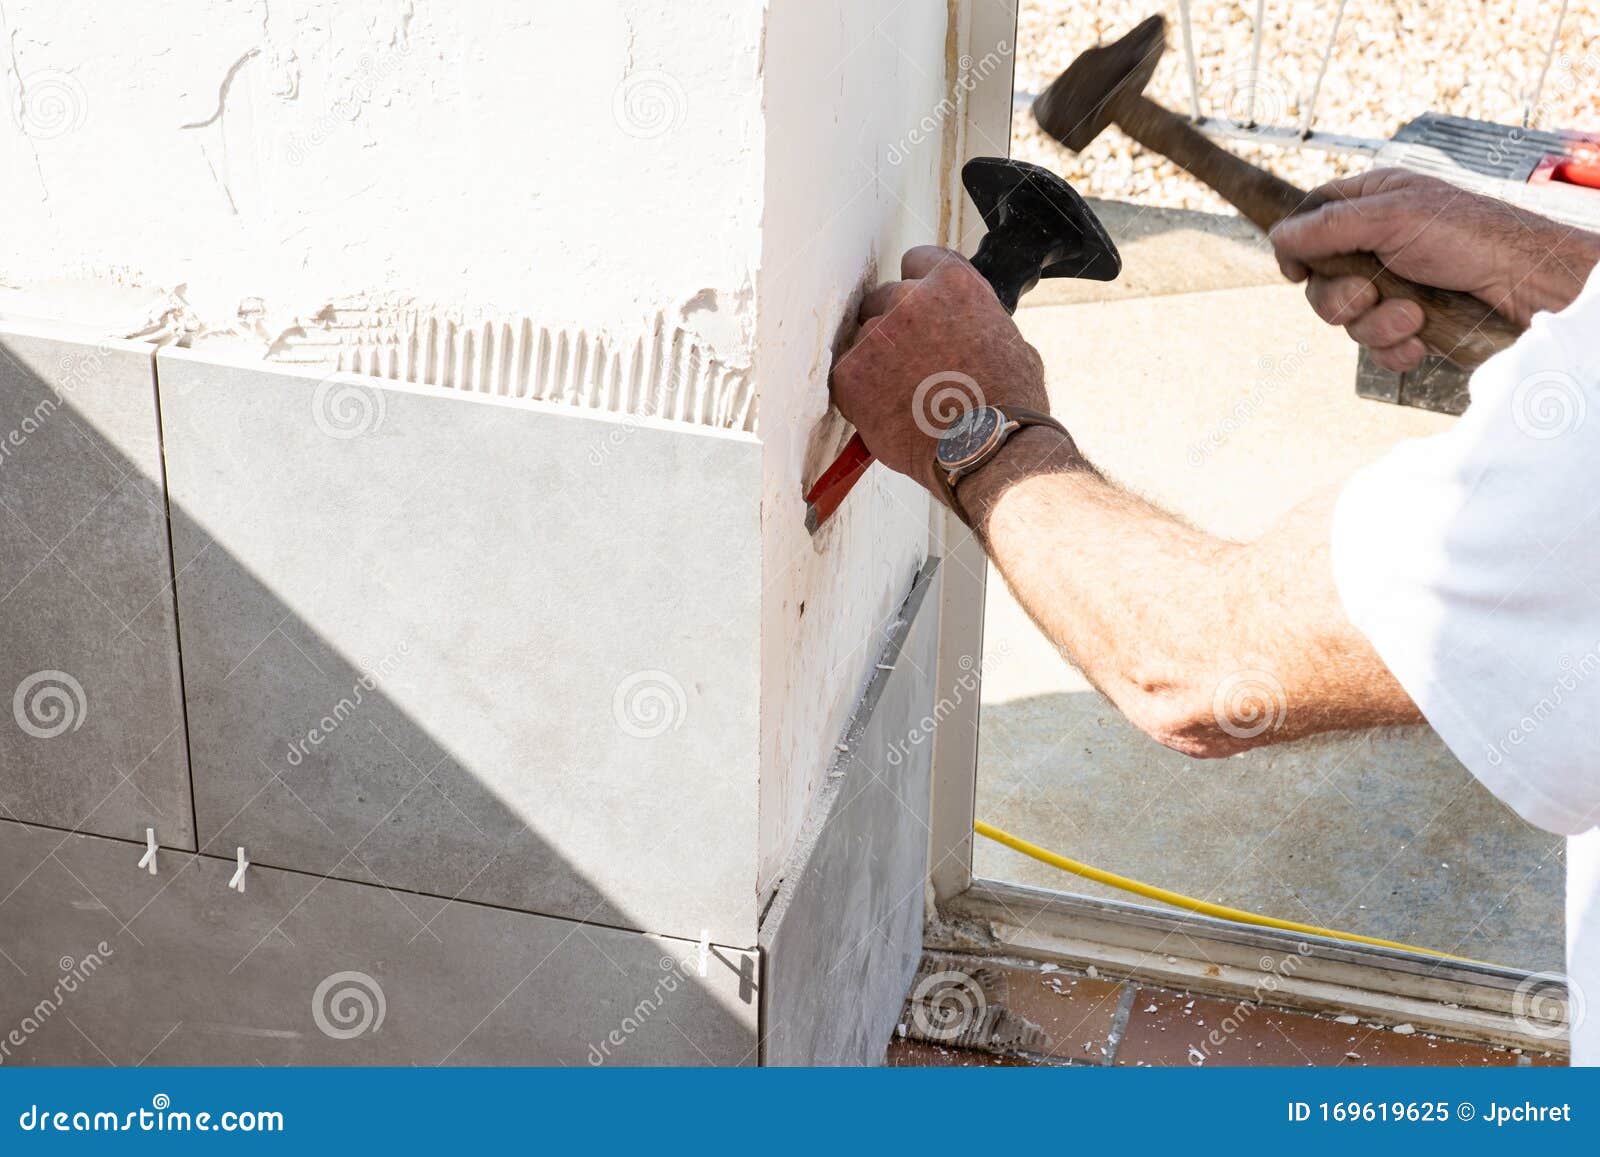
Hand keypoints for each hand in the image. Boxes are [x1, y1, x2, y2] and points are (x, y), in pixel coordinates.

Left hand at [829, 246, 1046, 496]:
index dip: (919, 290)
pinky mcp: (850, 375)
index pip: (917, 262)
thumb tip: (968, 327)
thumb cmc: (1009, 403)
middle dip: (893, 328)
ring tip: (904, 398)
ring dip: (876, 362)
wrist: (987, 447)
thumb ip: (975, 321)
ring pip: (862, 339)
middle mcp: (909, 298)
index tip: (920, 311)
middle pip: (882, 298)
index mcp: (952, 283)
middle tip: (910, 364)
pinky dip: (859, 396)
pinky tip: (888, 414)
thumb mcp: (1008, 341)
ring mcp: (876, 335)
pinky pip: (845, 378)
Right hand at [1269, 168, 1597, 371]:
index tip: (1295, 270)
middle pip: (1321, 280)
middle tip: (1368, 297)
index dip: (1297, 247)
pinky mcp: (1409, 325)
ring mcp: (1394, 287)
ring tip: (1413, 317)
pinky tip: (1419, 339)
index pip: (1312, 220)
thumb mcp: (1394, 217)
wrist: (1527, 287)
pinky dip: (1394, 348)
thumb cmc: (1471, 237)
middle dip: (1341, 298)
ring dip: (1375, 325)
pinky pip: (1375, 347)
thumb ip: (1330, 226)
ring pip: (1347, 320)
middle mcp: (1379, 244)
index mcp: (1374, 204)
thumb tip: (1278, 235)